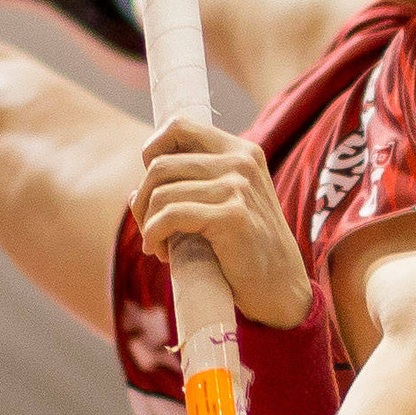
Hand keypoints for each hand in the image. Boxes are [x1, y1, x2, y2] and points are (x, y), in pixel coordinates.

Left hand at [131, 119, 313, 329]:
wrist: (282, 288)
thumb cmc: (247, 249)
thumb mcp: (227, 205)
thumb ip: (191, 188)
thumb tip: (133, 194)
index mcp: (242, 151)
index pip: (179, 126)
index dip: (152, 150)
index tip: (151, 185)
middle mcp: (241, 162)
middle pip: (160, 164)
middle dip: (143, 199)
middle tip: (149, 228)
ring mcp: (238, 187)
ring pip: (160, 193)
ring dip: (148, 224)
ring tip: (159, 245)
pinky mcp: (231, 216)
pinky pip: (169, 216)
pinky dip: (154, 235)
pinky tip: (161, 252)